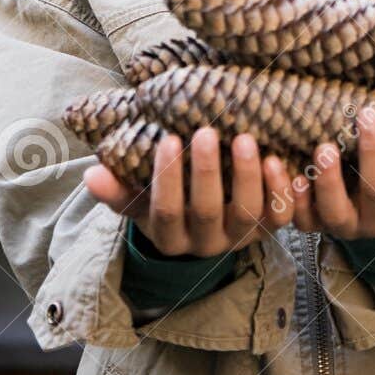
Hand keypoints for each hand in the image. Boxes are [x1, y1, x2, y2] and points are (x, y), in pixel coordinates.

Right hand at [83, 127, 297, 257]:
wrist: (205, 221)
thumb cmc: (168, 198)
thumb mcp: (140, 198)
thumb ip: (118, 188)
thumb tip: (91, 175)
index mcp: (170, 236)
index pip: (166, 212)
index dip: (167, 179)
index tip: (169, 139)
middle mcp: (206, 243)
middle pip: (207, 211)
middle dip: (207, 172)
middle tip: (205, 132)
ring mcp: (241, 237)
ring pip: (248, 214)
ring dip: (248, 176)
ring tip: (245, 138)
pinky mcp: (270, 228)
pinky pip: (282, 217)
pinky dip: (281, 189)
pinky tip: (278, 159)